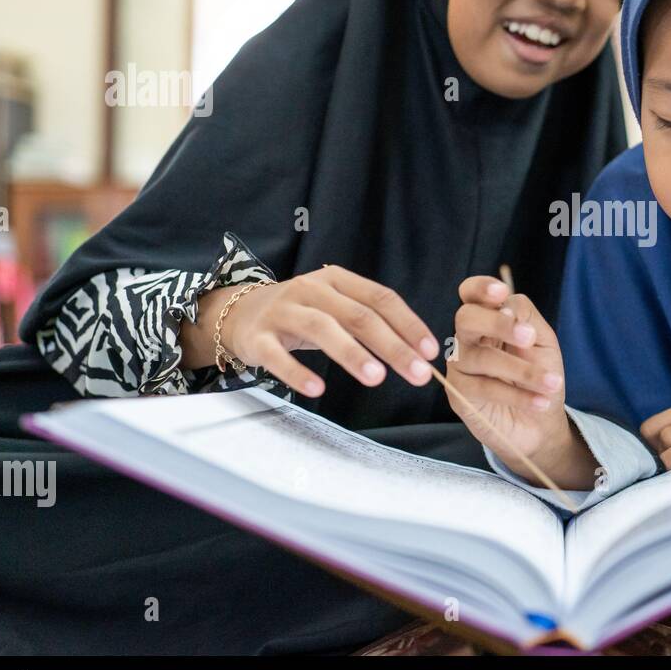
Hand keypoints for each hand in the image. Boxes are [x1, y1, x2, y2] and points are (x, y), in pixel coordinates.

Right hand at [206, 265, 439, 397]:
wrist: (241, 312)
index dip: (408, 324)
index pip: (381, 298)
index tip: (430, 352)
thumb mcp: (337, 307)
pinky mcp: (258, 337)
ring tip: (377, 378)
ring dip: (352, 354)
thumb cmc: (303, 313)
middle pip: (359, 316)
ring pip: (322, 329)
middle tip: (417, 374)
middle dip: (392, 346)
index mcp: (337, 279)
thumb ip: (371, 322)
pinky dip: (298, 372)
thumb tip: (418, 353)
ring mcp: (283, 311)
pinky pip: (278, 355)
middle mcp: (312, 289)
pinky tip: (318, 390)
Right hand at [445, 276, 594, 488]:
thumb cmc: (541, 375)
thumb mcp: (543, 342)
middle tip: (528, 337)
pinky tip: (541, 401)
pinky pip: (484, 388)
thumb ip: (526, 319)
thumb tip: (504, 308)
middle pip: (466, 318)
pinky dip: (517, 395)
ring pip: (481, 358)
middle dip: (497, 324)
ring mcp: (461, 366)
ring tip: (551, 383)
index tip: (500, 292)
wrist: (542, 423)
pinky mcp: (459, 395)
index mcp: (487, 319)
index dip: (480, 288)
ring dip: (521, 370)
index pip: (471, 294)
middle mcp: (468, 339)